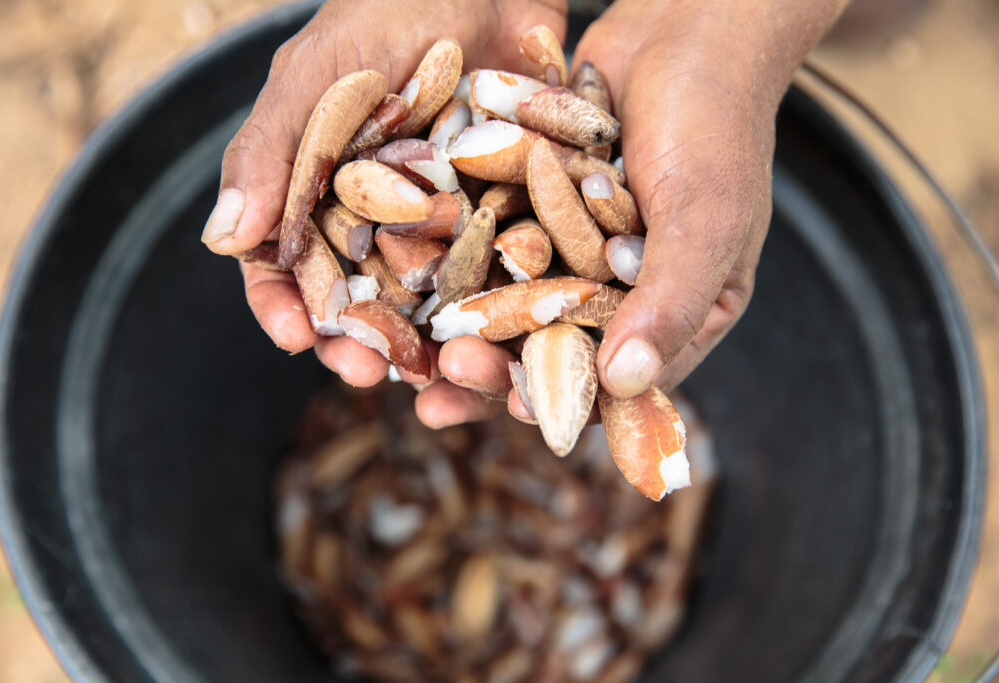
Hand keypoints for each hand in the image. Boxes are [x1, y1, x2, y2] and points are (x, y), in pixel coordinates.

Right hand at [201, 0, 566, 389]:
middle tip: (362, 372)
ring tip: (433, 376)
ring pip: (429, 306)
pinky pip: (501, 276)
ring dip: (428, 346)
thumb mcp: (318, 72)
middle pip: (359, 302)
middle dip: (355, 342)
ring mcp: (444, 225)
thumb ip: (270, 149)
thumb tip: (222, 237)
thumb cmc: (390, 9)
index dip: (284, 305)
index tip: (292, 335)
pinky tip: (503, 340)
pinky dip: (500, 310)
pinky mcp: (506, 219)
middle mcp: (378, 221)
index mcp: (319, 194)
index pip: (287, 265)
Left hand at [431, 0, 844, 426]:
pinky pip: (490, 246)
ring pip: (508, 307)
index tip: (512, 411)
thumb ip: (669, 304)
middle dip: (495, 372)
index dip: (563, 403)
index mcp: (672, 313)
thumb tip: (625, 385)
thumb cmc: (716, 129)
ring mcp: (569, 250)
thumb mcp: (707, 222)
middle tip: (445, 379)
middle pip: (549, 352)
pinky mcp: (531, 209)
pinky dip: (452, 264)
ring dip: (463, 330)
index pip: (613, 380)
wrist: (683, 31)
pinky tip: (403, 280)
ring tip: (413, 354)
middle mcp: (616, 290)